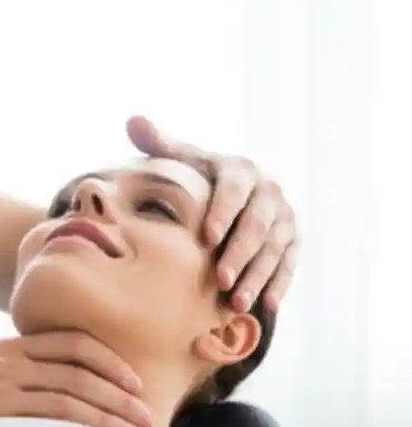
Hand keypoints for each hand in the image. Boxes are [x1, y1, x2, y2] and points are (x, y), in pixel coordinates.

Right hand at [0, 331, 152, 426]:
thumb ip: (8, 366)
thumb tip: (45, 378)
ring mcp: (0, 385)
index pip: (70, 341)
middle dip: (120, 389)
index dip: (108, 358)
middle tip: (146, 410)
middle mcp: (7, 359)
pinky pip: (49, 416)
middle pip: (79, 366)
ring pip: (71, 393)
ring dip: (110, 413)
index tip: (132, 380)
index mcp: (5, 346)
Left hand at [126, 115, 296, 312]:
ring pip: (274, 249)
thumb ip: (160, 143)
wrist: (234, 189)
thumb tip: (133, 120)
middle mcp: (269, 191)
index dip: (222, 213)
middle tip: (218, 280)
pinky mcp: (293, 239)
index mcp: (241, 170)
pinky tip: (266, 307)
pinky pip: (290, 263)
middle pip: (257, 226)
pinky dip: (279, 285)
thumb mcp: (183, 158)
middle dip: (239, 254)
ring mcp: (285, 217)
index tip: (206, 237)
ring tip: (235, 302)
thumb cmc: (198, 175)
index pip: (235, 191)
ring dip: (257, 277)